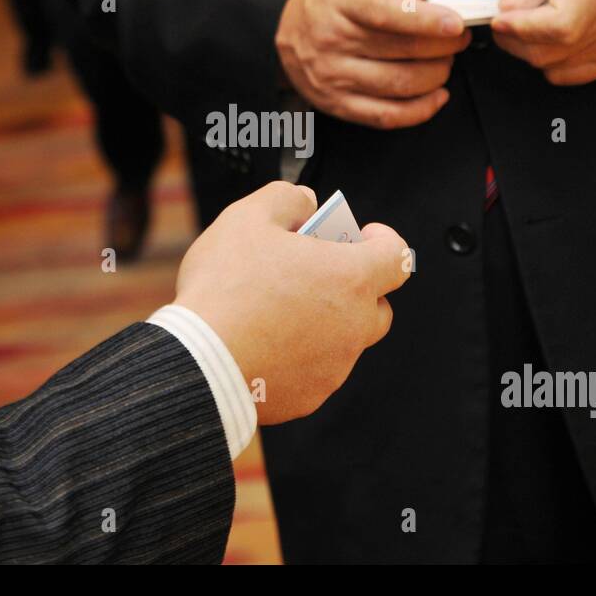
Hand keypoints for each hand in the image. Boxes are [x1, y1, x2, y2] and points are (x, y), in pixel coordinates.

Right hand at [175, 182, 410, 423]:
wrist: (198, 362)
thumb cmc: (225, 289)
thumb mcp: (248, 218)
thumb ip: (286, 199)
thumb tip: (304, 203)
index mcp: (351, 279)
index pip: (397, 256)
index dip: (383, 240)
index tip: (363, 235)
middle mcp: (354, 326)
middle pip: (377, 304)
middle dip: (355, 286)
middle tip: (315, 272)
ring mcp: (335, 366)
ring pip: (345, 339)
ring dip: (324, 322)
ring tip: (279, 308)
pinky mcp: (310, 396)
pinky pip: (315, 370)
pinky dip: (299, 356)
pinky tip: (264, 342)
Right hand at [276, 0, 478, 128]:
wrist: (283, 27)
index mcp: (341, 1)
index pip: (387, 13)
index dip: (427, 20)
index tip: (458, 23)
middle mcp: (333, 40)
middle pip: (402, 50)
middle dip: (444, 46)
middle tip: (459, 37)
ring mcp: (333, 76)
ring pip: (400, 84)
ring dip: (437, 75)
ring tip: (445, 61)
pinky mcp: (337, 105)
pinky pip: (387, 116)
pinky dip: (421, 109)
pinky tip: (437, 95)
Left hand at [492, 0, 595, 85]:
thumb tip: (508, 6)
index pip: (560, 23)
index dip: (522, 26)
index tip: (499, 18)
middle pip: (550, 49)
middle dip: (514, 37)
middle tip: (506, 17)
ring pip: (551, 64)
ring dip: (528, 47)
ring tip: (531, 21)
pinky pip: (564, 74)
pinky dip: (548, 59)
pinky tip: (550, 36)